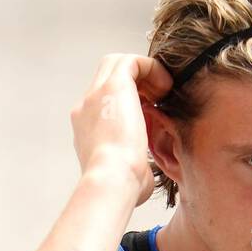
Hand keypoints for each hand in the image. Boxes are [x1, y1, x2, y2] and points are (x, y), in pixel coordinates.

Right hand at [71, 54, 173, 206]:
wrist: (111, 182)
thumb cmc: (121, 187)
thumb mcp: (125, 175)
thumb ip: (133, 166)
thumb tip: (143, 172)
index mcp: (87, 130)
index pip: (105, 102)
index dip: (130, 101)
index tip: (151, 113)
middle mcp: (86, 109)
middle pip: (107, 76)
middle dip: (134, 81)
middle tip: (156, 97)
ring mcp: (95, 95)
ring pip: (117, 64)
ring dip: (142, 72)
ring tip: (163, 90)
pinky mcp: (113, 86)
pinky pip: (132, 62)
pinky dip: (151, 68)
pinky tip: (165, 86)